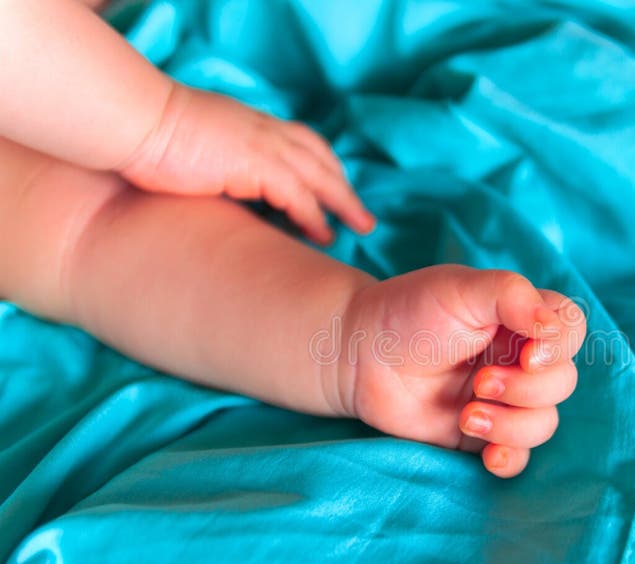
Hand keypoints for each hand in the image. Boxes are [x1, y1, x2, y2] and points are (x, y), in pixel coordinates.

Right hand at [119, 83, 372, 243]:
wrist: (135, 122)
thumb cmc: (152, 137)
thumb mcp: (198, 145)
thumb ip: (221, 161)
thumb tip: (225, 186)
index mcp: (252, 125)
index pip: (302, 143)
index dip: (323, 167)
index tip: (335, 188)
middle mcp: (265, 132)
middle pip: (322, 159)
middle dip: (345, 188)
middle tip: (364, 217)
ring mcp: (264, 147)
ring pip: (320, 177)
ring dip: (343, 203)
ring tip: (360, 227)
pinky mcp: (257, 166)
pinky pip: (298, 195)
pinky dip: (314, 216)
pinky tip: (324, 234)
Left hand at [332, 265, 585, 477]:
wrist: (359, 355)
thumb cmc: (409, 312)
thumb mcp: (462, 289)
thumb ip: (513, 296)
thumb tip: (554, 331)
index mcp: (522, 319)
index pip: (572, 330)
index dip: (560, 346)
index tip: (528, 353)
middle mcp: (520, 359)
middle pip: (563, 383)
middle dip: (526, 389)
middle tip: (480, 380)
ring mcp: (503, 400)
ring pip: (544, 423)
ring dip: (512, 424)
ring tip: (466, 415)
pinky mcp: (481, 434)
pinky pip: (518, 457)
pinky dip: (510, 458)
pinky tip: (488, 455)